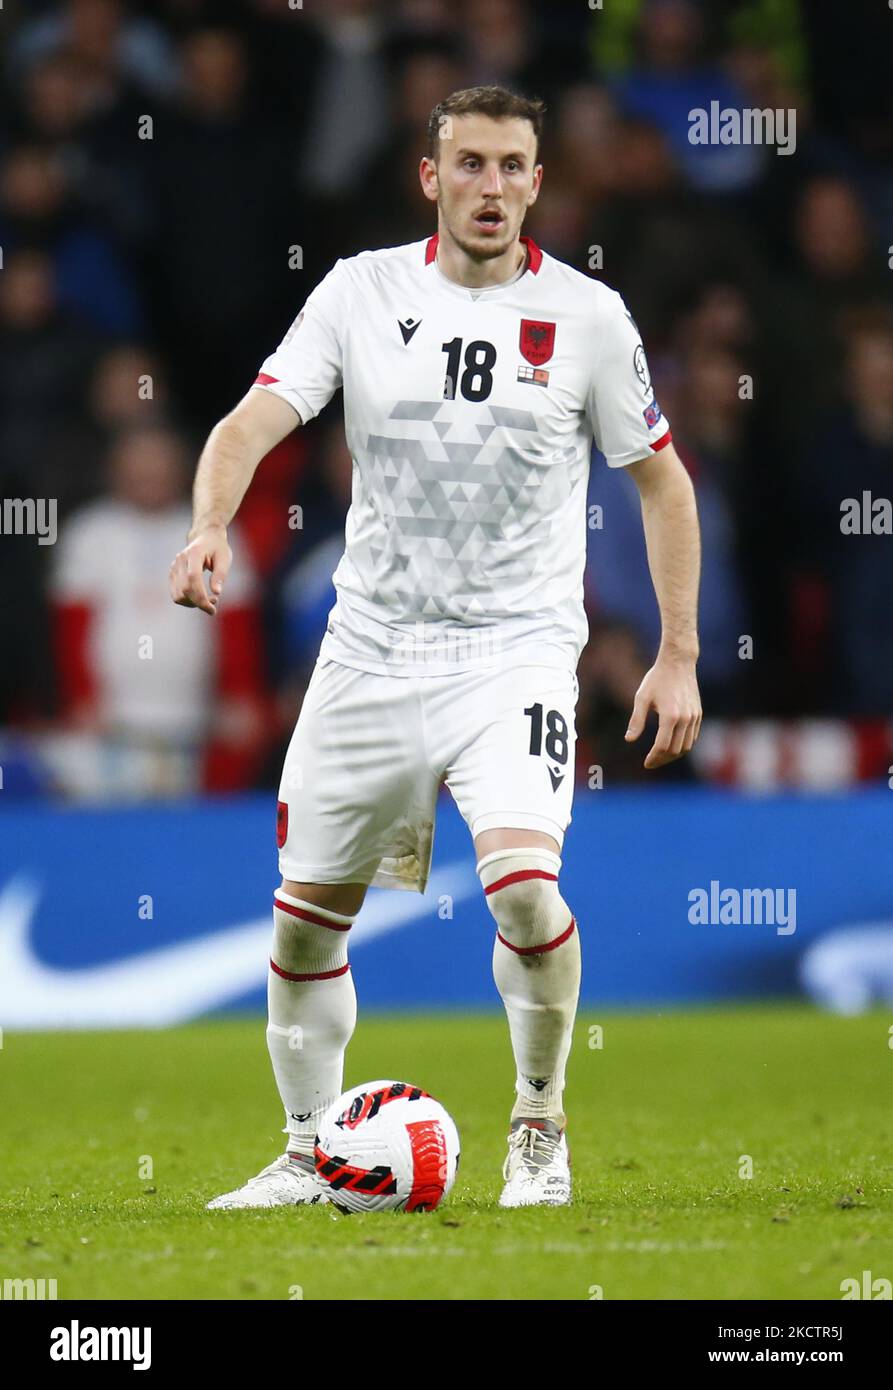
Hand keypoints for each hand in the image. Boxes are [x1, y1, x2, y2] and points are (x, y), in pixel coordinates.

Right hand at [169, 526, 230, 615]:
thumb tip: (216, 593)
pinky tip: (200, 598)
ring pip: (178, 595)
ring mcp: (174, 568)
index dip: (201, 596)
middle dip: (199, 603)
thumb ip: (220, 575)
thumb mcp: (224, 558)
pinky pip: (176, 595)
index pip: (193, 578)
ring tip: (209, 600)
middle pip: (185, 589)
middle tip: (215, 604)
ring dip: (193, 603)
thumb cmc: (217, 548)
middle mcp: (180, 560)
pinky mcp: (172, 574)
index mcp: (194, 553)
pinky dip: (188, 601)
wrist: (205, 538)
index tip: (212, 609)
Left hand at [624, 652, 701, 769]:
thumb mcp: (641, 698)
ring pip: (686, 746)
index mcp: (670, 716)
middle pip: (675, 750)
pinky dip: (683, 746)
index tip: (646, 764)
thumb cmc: (657, 679)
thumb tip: (629, 740)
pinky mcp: (698, 714)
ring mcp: (694, 717)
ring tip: (660, 757)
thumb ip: (636, 720)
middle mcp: (685, 719)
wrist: (678, 663)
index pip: (662, 746)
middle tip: (651, 762)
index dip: (653, 758)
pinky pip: (693, 737)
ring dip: (673, 755)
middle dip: (662, 760)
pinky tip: (672, 746)